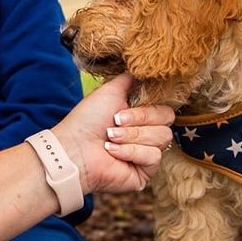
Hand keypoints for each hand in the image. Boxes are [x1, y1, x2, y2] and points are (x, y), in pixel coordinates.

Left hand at [52, 74, 173, 194]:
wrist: (74, 149)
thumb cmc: (87, 120)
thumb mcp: (110, 91)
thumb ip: (130, 78)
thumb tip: (145, 69)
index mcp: (141, 116)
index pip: (164, 107)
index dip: (147, 107)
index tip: (123, 108)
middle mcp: (147, 134)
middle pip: (167, 120)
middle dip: (138, 120)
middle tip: (114, 122)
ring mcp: (147, 153)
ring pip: (163, 137)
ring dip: (132, 136)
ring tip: (110, 139)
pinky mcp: (146, 171)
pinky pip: (154, 156)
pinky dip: (131, 152)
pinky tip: (113, 153)